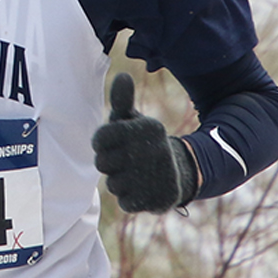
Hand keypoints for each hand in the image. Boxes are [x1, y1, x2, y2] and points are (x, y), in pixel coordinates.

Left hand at [92, 73, 196, 212]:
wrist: (176, 173)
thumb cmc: (143, 143)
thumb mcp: (133, 120)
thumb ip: (122, 101)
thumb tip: (122, 75)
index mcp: (150, 128)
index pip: (100, 138)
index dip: (100, 142)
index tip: (109, 142)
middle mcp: (156, 151)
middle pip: (102, 163)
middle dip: (108, 163)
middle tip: (124, 160)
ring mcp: (159, 177)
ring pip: (113, 185)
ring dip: (119, 182)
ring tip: (135, 175)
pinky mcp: (158, 200)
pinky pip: (124, 203)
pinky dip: (129, 199)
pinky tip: (141, 190)